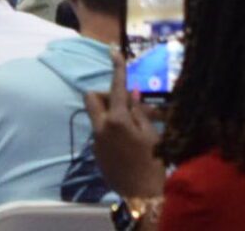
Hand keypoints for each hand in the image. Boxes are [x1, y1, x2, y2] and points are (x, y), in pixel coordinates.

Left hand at [82, 54, 168, 204]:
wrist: (141, 195)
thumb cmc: (153, 163)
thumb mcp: (151, 135)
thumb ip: (138, 112)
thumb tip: (130, 93)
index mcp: (118, 120)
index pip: (116, 87)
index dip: (116, 67)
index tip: (113, 50)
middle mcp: (101, 126)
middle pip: (92, 97)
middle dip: (104, 95)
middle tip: (124, 106)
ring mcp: (95, 139)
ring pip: (96, 115)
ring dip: (109, 114)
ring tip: (131, 128)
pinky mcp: (95, 151)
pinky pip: (100, 131)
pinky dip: (111, 130)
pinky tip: (127, 145)